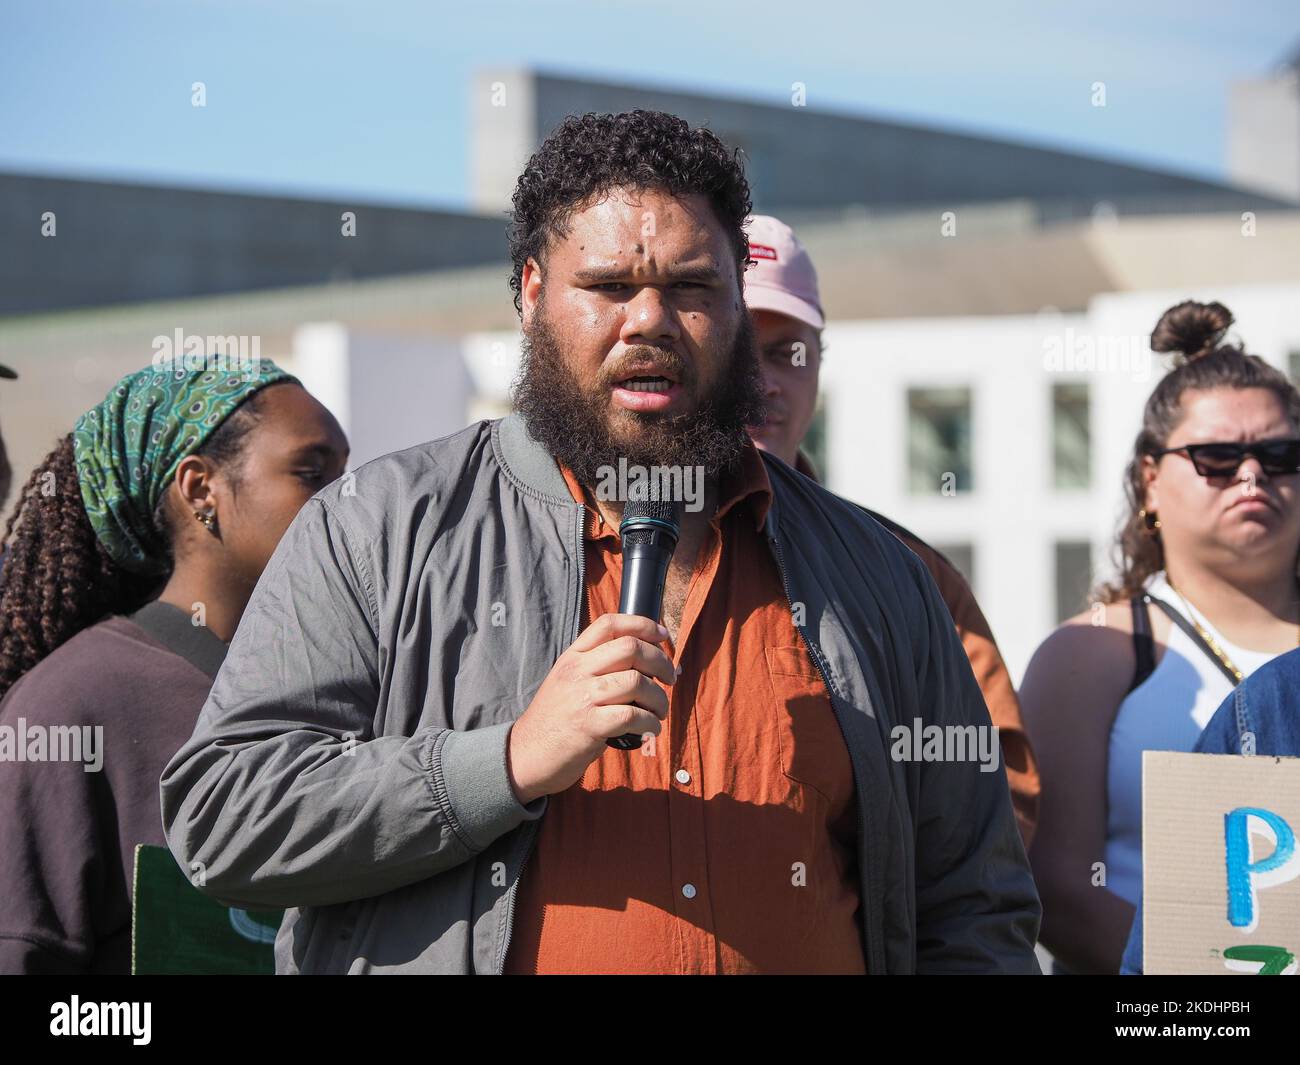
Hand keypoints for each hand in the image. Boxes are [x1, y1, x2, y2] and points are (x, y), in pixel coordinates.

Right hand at [507, 613, 675, 802]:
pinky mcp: (589, 726)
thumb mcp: (567, 682)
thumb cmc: (556, 721)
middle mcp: (577, 671)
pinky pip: (633, 715)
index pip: (609, 624)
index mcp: (572, 657)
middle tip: (670, 679)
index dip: (642, 624)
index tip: (662, 636)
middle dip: (660, 662)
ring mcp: (582, 697)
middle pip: (630, 648)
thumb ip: (597, 668)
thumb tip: (647, 664)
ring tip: (659, 711)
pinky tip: (650, 729)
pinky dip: (650, 723)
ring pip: (637, 682)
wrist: (526, 756)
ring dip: (659, 698)